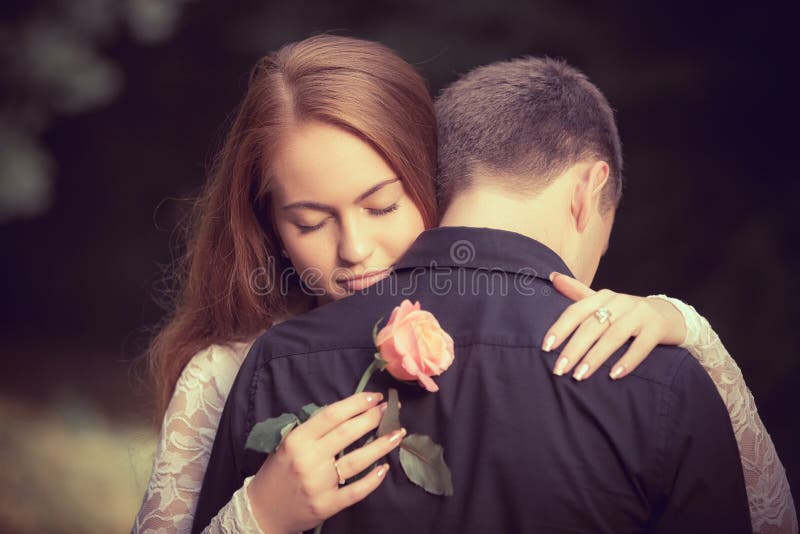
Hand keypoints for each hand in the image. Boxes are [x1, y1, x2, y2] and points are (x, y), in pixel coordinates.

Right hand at [246, 391, 405, 532]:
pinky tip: (385, 468)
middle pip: (347, 434)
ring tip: (398, 434)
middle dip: (372, 418)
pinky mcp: (327, 505)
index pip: (331, 415)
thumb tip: (349, 412)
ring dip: (381, 446)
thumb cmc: (278, 471)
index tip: (374, 396)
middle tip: (389, 409)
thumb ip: (314, 430)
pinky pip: (355, 491)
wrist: (262, 511)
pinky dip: (372, 480)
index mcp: (297, 440)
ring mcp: (319, 484)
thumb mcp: (289, 444)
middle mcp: (309, 460)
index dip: (356, 403)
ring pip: (356, 461)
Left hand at [542, 272, 686, 380]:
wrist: (669, 314)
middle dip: (573, 349)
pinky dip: (627, 360)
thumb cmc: (627, 312)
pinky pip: (641, 346)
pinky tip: (614, 375)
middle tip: (559, 369)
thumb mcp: (603, 301)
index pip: (576, 311)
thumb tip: (553, 277)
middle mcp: (620, 302)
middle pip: (592, 326)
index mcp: (603, 296)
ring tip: (580, 376)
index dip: (560, 328)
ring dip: (595, 357)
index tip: (546, 347)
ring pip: (614, 336)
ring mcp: (640, 314)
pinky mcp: (657, 328)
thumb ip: (578, 292)